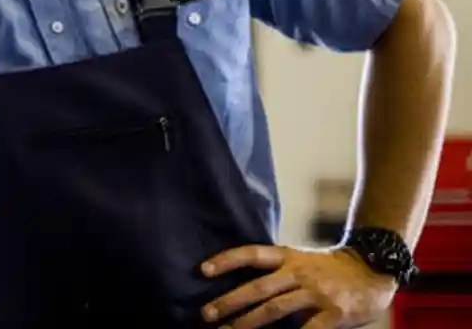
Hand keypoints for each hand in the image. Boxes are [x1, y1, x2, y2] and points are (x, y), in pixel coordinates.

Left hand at [199, 244, 395, 327]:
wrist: (374, 268)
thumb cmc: (329, 268)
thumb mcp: (300, 260)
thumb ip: (276, 272)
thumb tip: (241, 289)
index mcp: (288, 257)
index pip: (251, 253)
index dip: (226, 260)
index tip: (202, 270)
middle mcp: (299, 272)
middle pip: (258, 287)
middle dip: (229, 302)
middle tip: (206, 314)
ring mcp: (316, 292)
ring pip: (275, 308)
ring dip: (248, 323)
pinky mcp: (334, 313)